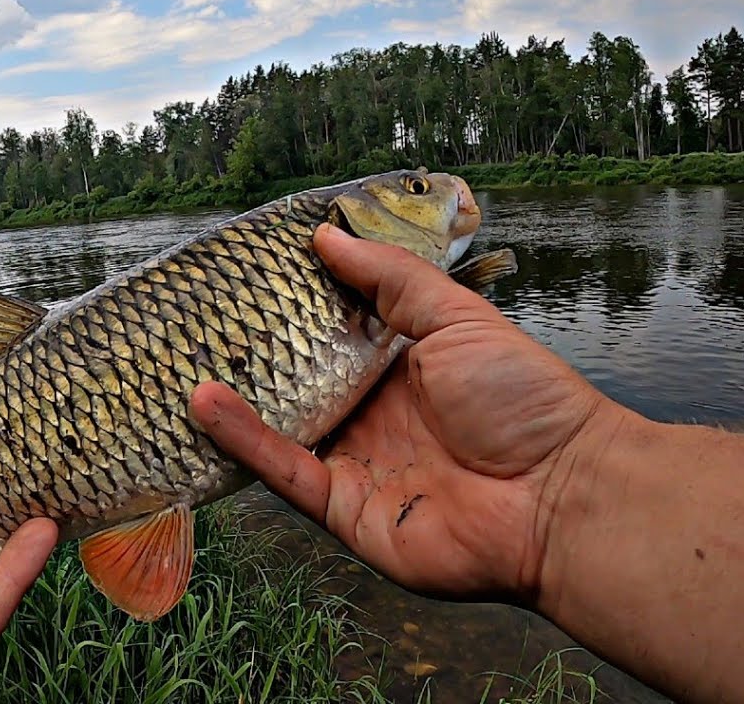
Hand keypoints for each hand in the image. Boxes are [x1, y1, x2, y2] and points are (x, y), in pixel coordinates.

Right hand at [190, 223, 623, 603]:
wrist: (562, 496)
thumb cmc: (524, 400)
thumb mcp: (454, 317)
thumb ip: (388, 277)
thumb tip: (325, 235)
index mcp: (397, 369)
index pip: (328, 335)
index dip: (288, 311)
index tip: (241, 279)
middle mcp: (370, 415)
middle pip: (295, 384)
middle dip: (247, 359)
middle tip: (191, 324)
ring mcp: (354, 463)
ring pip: (278, 430)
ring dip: (232, 401)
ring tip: (181, 362)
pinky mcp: (343, 509)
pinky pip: (284, 472)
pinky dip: (244, 440)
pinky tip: (207, 403)